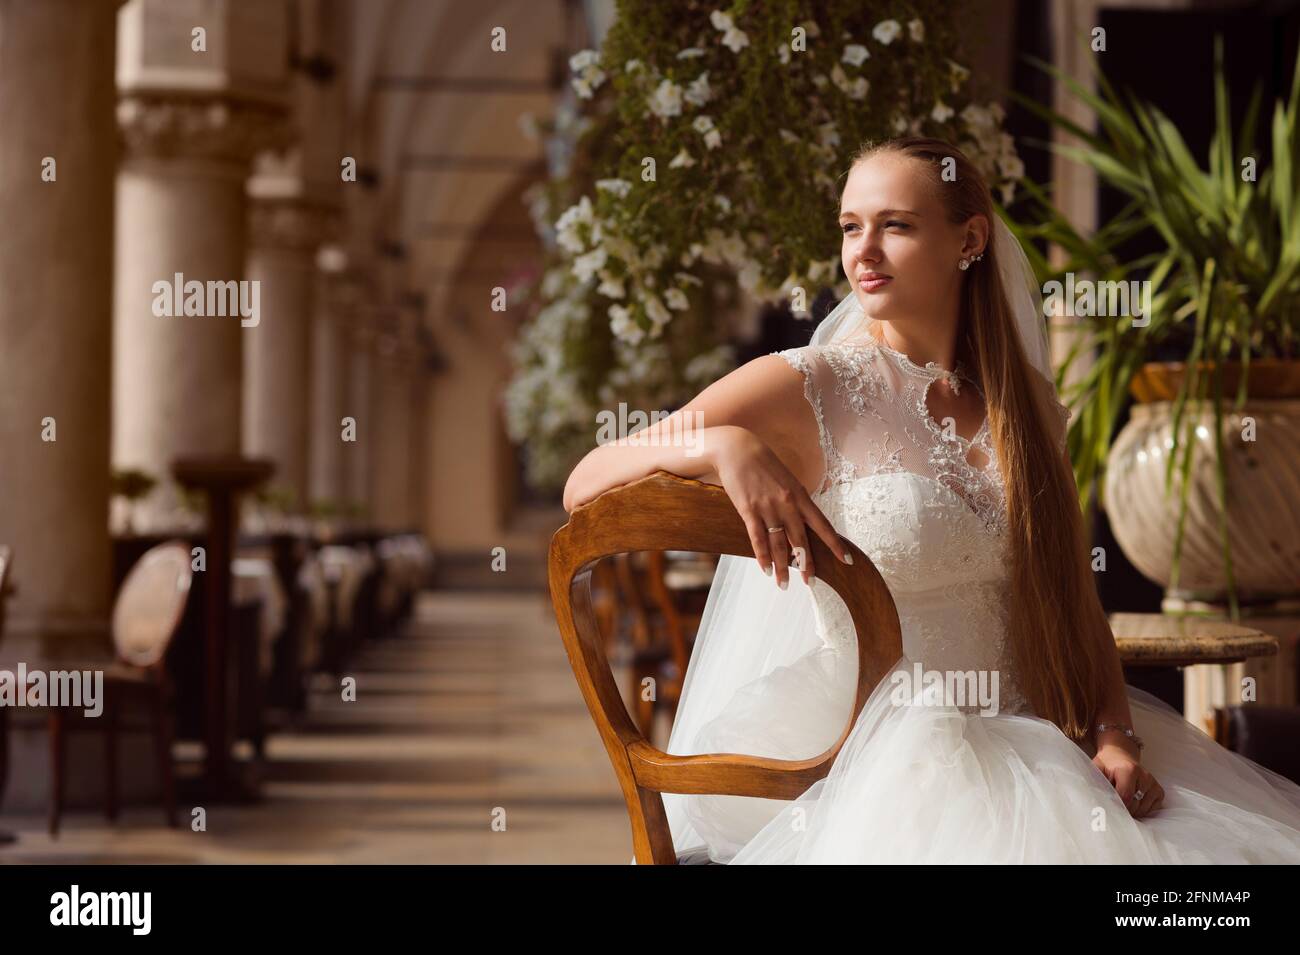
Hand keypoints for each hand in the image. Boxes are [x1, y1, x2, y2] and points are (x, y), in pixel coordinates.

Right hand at [709, 426, 850, 588]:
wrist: (738, 448)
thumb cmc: (763, 463)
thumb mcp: (786, 479)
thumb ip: (794, 500)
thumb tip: (800, 521)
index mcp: (800, 495)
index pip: (822, 524)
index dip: (834, 544)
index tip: (846, 560)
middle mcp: (787, 504)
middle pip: (800, 540)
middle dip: (806, 564)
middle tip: (810, 583)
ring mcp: (768, 507)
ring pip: (778, 544)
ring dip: (782, 567)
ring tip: (784, 585)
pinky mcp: (748, 510)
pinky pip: (757, 538)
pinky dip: (762, 556)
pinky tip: (765, 570)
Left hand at [1093, 742, 1164, 817]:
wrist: (1119, 754)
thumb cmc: (1106, 764)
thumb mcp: (1097, 769)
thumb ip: (1095, 783)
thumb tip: (1092, 802)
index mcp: (1128, 770)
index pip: (1125, 797)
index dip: (1116, 805)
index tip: (1109, 806)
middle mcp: (1144, 776)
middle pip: (1134, 805)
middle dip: (1123, 809)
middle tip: (1114, 802)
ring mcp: (1153, 783)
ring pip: (1143, 810)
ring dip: (1132, 811)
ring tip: (1122, 800)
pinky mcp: (1158, 790)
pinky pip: (1152, 809)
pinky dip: (1142, 810)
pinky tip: (1134, 802)